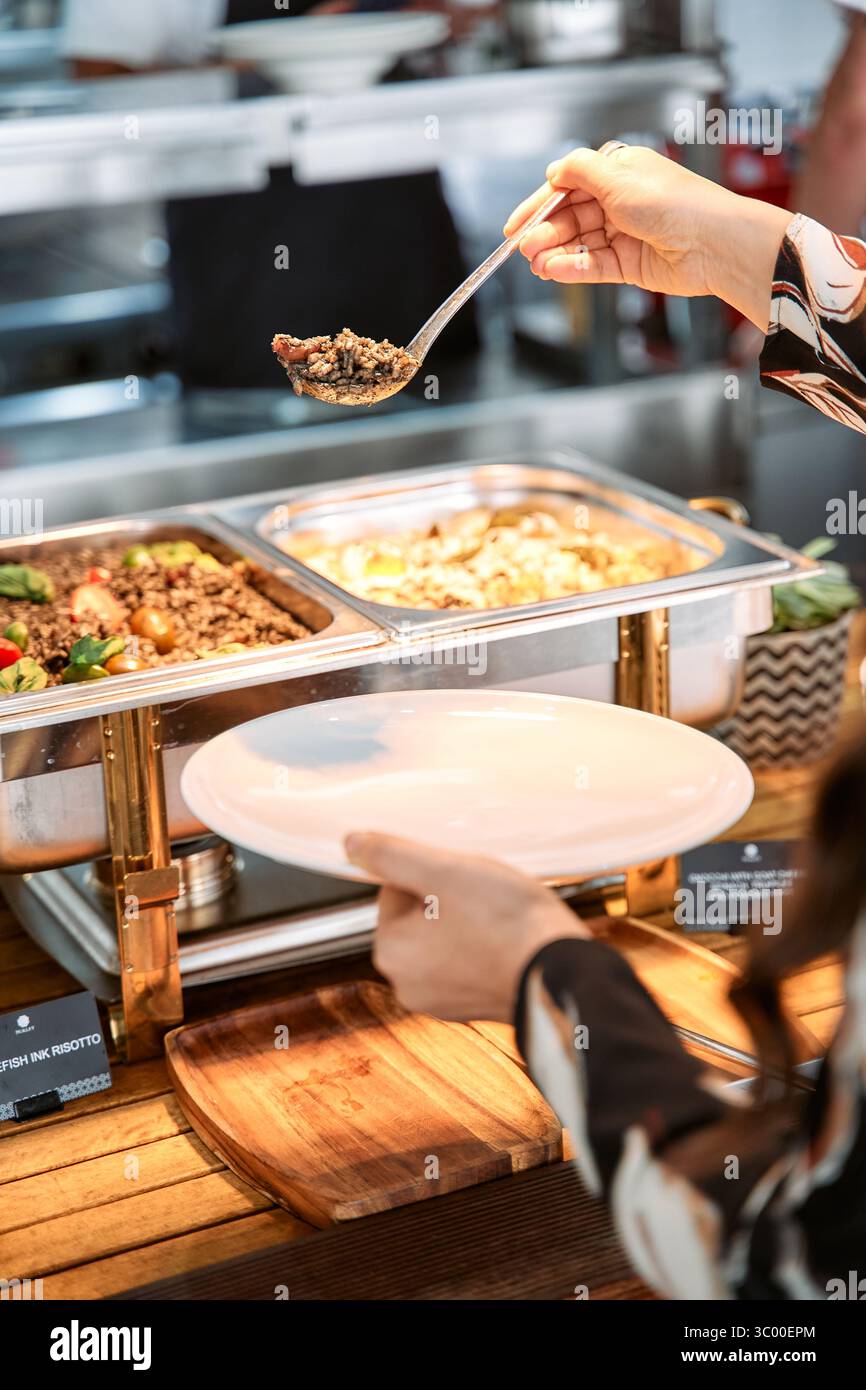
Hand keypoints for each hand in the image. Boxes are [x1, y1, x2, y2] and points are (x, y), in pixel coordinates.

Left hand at [345, 832, 588, 1021]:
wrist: (560, 970)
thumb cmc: (505, 921)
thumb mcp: (442, 871)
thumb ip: (391, 855)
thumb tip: (351, 843)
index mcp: (390, 951)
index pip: (397, 890)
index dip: (431, 876)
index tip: (460, 882)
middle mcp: (407, 984)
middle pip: (419, 917)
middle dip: (448, 901)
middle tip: (482, 900)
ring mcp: (440, 1001)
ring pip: (445, 938)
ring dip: (468, 923)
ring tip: (498, 921)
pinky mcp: (472, 1007)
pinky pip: (468, 962)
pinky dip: (484, 948)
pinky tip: (506, 940)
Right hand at [504, 143, 790, 332]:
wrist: (713, 243)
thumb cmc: (675, 203)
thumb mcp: (619, 176)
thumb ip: (580, 170)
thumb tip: (553, 167)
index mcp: (619, 172)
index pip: (569, 186)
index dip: (540, 204)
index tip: (515, 224)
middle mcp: (620, 202)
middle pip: (570, 217)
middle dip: (545, 232)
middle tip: (524, 247)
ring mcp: (624, 234)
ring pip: (579, 244)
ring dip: (555, 253)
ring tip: (535, 263)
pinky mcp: (629, 265)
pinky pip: (592, 266)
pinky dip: (572, 268)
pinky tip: (554, 270)